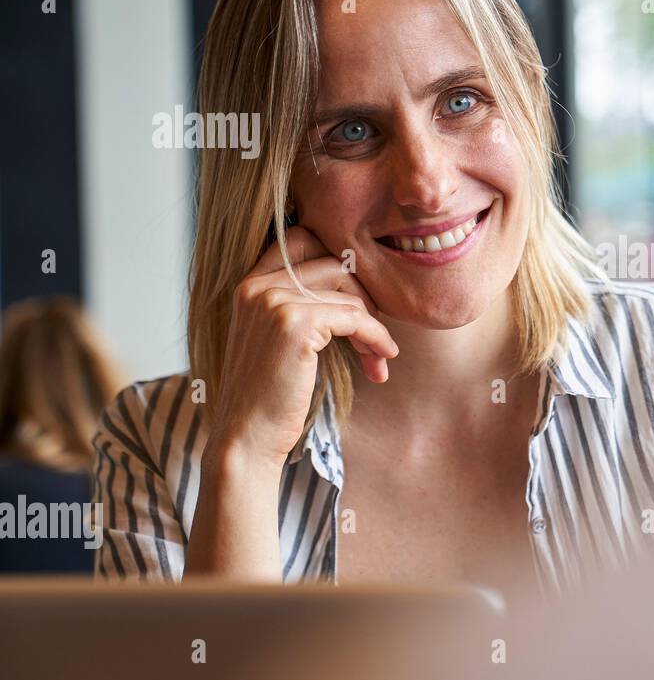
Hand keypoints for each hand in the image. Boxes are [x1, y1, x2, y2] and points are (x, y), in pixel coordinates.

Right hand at [206, 226, 398, 466]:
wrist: (246, 439)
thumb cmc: (269, 396)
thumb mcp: (278, 339)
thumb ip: (302, 304)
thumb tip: (356, 280)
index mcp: (249, 283)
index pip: (303, 240)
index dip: (341, 265)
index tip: (359, 301)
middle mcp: (257, 285)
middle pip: (334, 264)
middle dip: (364, 297)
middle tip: (375, 336)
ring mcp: (274, 300)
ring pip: (349, 293)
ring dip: (373, 325)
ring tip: (378, 358)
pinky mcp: (295, 323)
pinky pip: (356, 318)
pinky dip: (376, 338)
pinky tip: (382, 361)